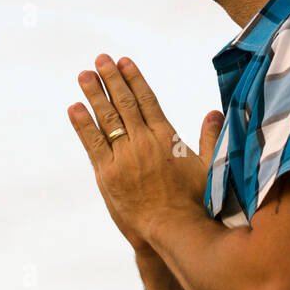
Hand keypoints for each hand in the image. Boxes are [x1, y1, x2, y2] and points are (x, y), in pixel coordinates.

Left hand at [67, 54, 223, 251]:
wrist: (174, 230)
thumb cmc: (196, 202)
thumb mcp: (209, 166)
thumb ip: (210, 137)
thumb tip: (214, 112)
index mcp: (166, 137)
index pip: (147, 100)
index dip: (134, 79)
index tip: (124, 61)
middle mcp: (144, 142)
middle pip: (124, 104)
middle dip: (111, 79)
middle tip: (100, 59)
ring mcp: (124, 157)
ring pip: (107, 119)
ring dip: (94, 94)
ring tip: (84, 75)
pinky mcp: (108, 174)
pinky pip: (93, 144)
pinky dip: (83, 125)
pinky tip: (74, 107)